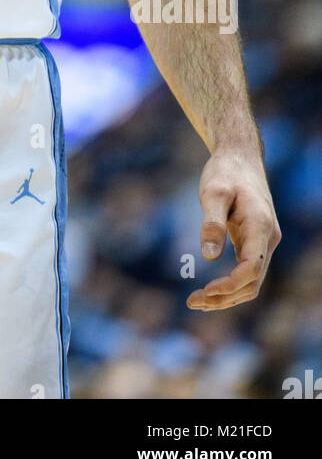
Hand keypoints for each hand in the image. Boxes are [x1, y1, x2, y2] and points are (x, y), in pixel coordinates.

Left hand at [187, 149, 280, 310]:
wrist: (240, 156)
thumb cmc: (225, 172)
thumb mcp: (213, 192)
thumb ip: (212, 223)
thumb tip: (209, 257)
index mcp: (260, 227)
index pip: (251, 268)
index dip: (230, 285)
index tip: (204, 291)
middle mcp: (267, 239)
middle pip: (252, 283)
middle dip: (224, 298)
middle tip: (191, 302)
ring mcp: (263, 242)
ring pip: (251, 281)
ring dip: (226, 296)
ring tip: (195, 301)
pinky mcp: (254, 241)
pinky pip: (246, 271)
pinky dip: (229, 285)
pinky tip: (208, 290)